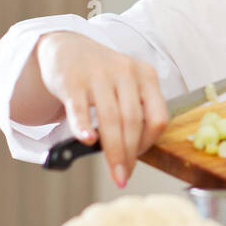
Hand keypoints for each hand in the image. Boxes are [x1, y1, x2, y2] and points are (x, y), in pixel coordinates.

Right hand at [36, 32, 169, 186]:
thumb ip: (137, 111)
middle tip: (124, 177)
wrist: (66, 48)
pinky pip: (80, 108)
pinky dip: (83, 126)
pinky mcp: (72, 80)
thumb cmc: (102, 75)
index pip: (158, 116)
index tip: (139, 159)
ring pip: (110, 119)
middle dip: (129, 155)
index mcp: (146, 76)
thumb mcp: (128, 84)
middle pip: (133, 122)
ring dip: (113, 151)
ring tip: (113, 172)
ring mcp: (98, 75)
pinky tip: (87, 140)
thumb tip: (136, 153)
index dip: (150, 143)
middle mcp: (125, 73)